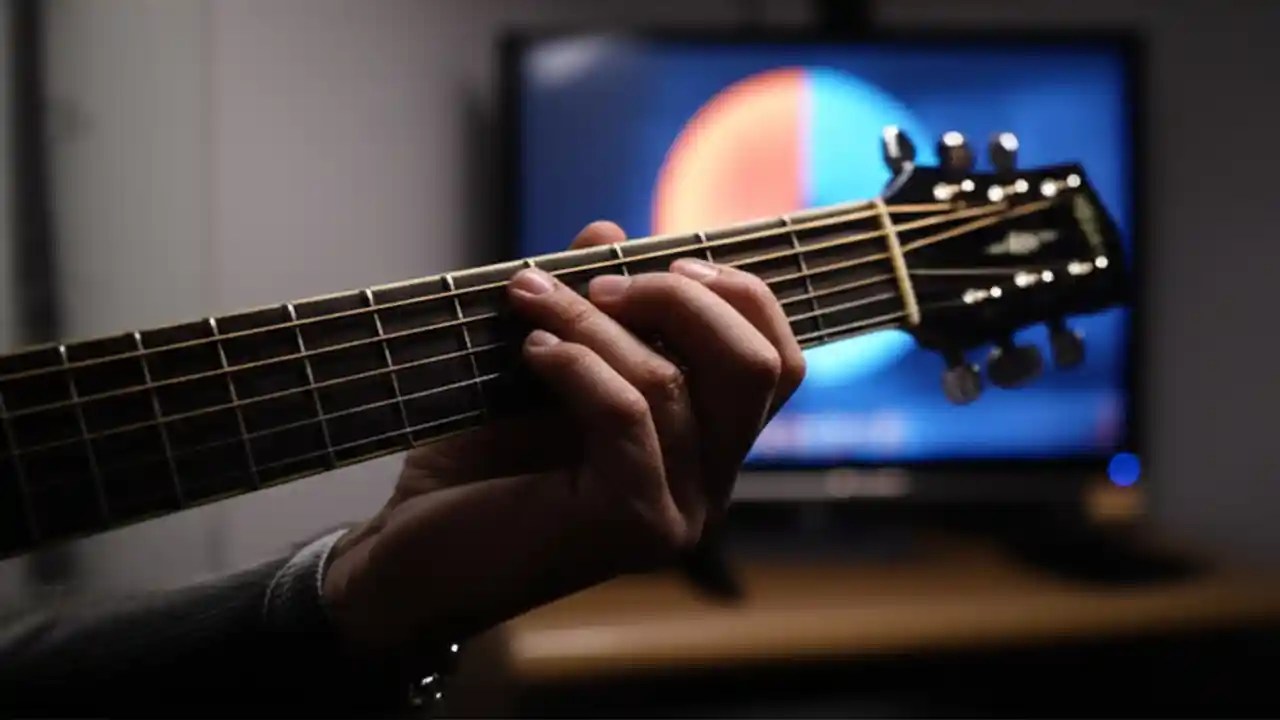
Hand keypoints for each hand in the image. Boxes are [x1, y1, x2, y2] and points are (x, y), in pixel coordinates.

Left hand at [322, 222, 805, 652]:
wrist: (416, 553)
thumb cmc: (480, 466)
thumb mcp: (544, 369)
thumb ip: (588, 308)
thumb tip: (608, 230)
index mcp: (706, 448)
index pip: (778, 365)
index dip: (740, 297)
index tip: (667, 263)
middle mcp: (709, 486)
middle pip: (757, 367)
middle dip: (680, 300)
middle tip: (599, 283)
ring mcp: (679, 512)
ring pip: (672, 381)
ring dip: (593, 322)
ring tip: (529, 301)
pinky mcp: (633, 525)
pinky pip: (627, 414)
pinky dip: (578, 364)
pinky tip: (530, 353)